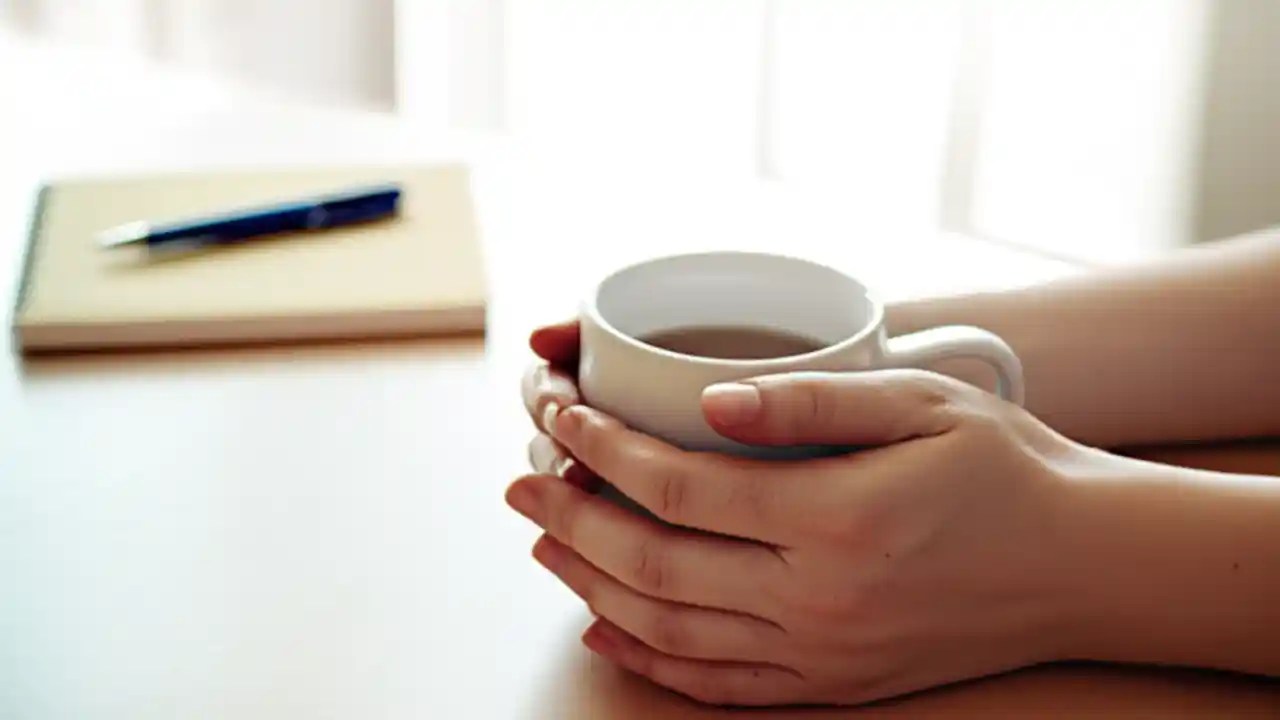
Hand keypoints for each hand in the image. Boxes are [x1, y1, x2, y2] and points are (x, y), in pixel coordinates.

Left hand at [512, 320, 1086, 705]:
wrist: (1081, 564)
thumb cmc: (1005, 468)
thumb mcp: (921, 402)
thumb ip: (810, 401)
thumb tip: (706, 400)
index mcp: (837, 517)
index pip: (679, 487)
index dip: (603, 451)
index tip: (561, 418)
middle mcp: (820, 596)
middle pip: (655, 563)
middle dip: (572, 517)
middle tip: (521, 484)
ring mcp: (823, 652)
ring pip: (671, 629)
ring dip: (591, 585)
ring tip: (545, 543)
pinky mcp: (833, 685)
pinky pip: (718, 685)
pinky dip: (650, 660)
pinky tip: (607, 629)